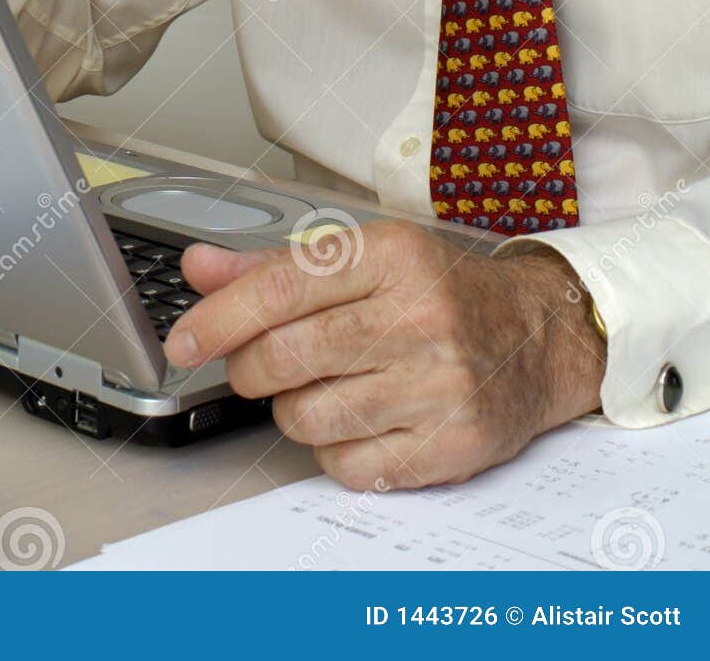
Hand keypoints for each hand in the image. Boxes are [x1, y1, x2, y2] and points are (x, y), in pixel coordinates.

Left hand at [164, 220, 605, 490]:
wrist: (538, 337)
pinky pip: (347, 465)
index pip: (280, 289)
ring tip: (320, 386)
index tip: (184, 341)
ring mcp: (439, 385)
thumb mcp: (367, 256)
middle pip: (285, 356)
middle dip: (248, 368)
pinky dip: (333, 449)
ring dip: (292, 408)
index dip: (218, 319)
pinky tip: (357, 419)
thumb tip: (199, 267)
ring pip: (308, 416)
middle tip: (254, 365)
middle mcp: (419, 317)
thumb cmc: (441, 292)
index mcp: (392, 256)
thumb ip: (276, 266)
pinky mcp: (452, 444)